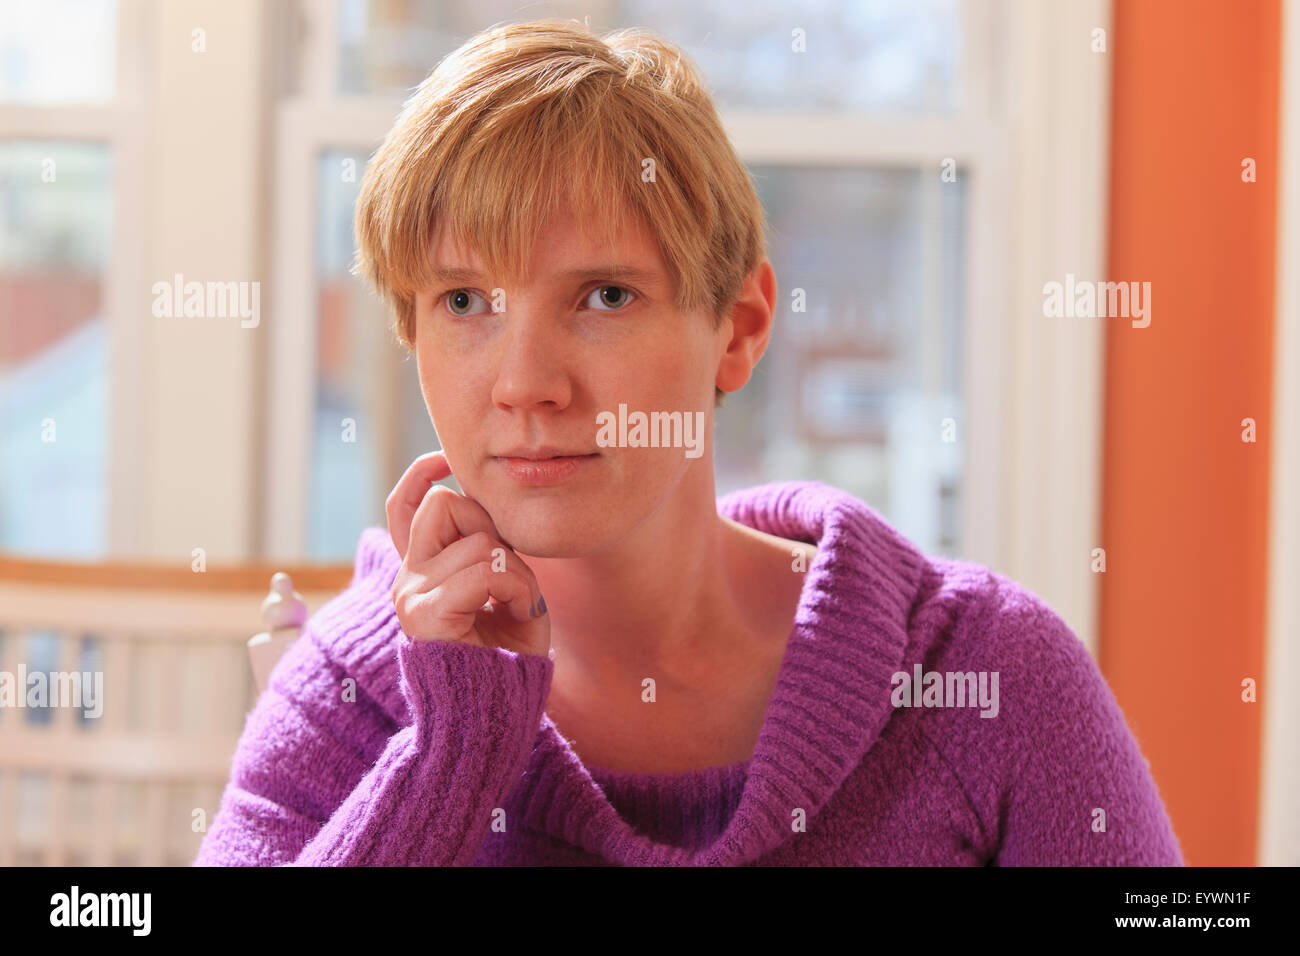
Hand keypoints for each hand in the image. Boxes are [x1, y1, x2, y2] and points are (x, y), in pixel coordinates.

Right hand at [386, 451, 549, 657]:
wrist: (498, 714)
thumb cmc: (509, 655)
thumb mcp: (506, 587)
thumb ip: (489, 547)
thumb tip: (481, 504)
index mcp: (424, 569)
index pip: (405, 506)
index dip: (422, 474)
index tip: (444, 458)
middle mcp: (409, 577)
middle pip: (447, 503)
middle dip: (494, 528)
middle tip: (512, 581)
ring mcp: (411, 594)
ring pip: (478, 539)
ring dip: (518, 570)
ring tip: (519, 606)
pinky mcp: (424, 615)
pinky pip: (485, 571)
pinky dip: (518, 589)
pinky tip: (520, 615)